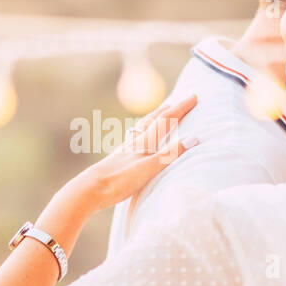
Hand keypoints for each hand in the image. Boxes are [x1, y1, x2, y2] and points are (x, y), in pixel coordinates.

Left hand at [63, 94, 199, 213]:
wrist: (91, 188)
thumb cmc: (121, 179)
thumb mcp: (150, 168)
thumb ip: (171, 154)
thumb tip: (193, 138)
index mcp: (145, 141)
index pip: (167, 120)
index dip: (181, 108)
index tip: (194, 97)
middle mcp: (135, 141)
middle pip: (153, 119)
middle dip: (168, 110)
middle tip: (177, 102)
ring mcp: (126, 149)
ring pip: (143, 127)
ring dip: (154, 118)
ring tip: (159, 114)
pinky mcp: (119, 158)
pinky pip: (135, 138)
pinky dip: (142, 131)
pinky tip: (137, 137)